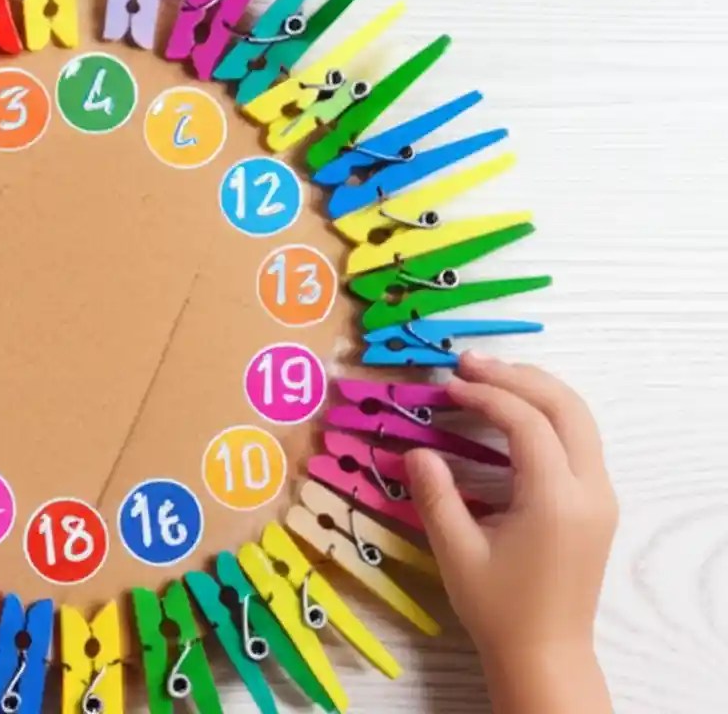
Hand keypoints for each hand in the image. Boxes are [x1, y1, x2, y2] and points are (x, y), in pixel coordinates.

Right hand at [405, 353, 616, 712]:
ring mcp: (600, 495)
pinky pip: (580, 439)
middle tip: (468, 363)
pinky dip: (548, 413)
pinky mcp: (597, 502)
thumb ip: (436, 495)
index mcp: (556, 500)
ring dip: (536, 389)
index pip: (527, 423)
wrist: (544, 652)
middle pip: (565, 407)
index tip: (448, 385)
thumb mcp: (456, 552)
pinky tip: (514, 411)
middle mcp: (590, 490)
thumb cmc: (497, 607)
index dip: (486, 395)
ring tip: (489, 376)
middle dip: (517, 376)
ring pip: (579, 418)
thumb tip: (415, 450)